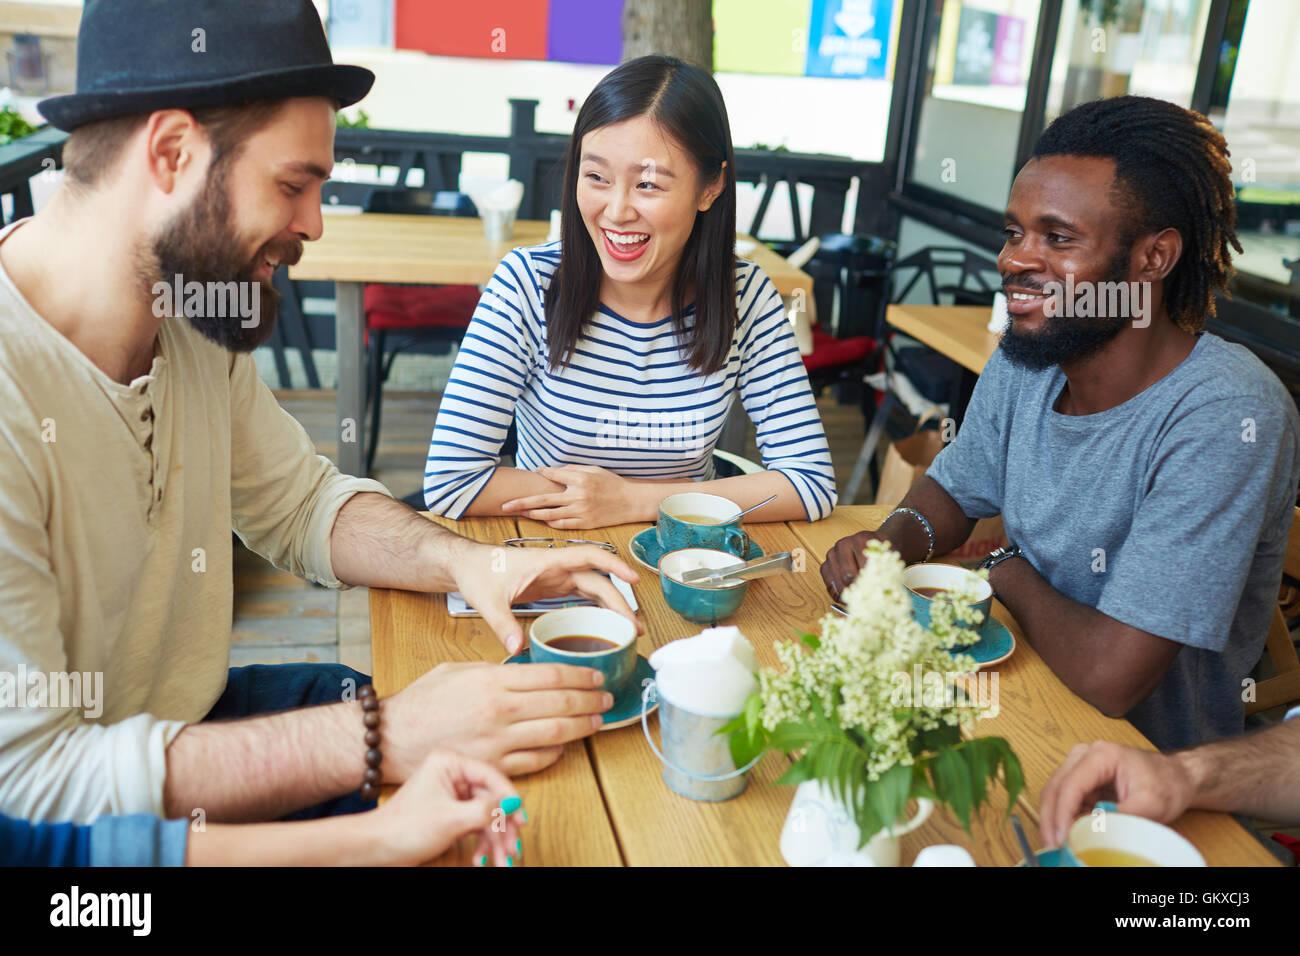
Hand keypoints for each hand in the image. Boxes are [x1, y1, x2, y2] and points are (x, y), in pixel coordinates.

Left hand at [370, 748, 522, 865]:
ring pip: (485, 816)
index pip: (492, 776)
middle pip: (491, 799)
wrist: (374, 848)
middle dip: (502, 828)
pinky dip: (480, 843)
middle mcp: (452, 775)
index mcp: (450, 763)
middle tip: (513, 849)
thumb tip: (513, 804)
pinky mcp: (449, 812)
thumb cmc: (404, 828)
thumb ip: (486, 810)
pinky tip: (480, 859)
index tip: (522, 821)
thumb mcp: (451, 819)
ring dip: (494, 841)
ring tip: (501, 862)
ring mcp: (451, 794)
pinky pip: (474, 825)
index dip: (510, 799)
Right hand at [384, 661, 614, 777]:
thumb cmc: (421, 703)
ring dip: (583, 727)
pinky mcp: (493, 767)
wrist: (391, 738)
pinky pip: (536, 761)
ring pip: (556, 734)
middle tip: (606, 696)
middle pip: (560, 704)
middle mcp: (499, 712)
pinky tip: (565, 744)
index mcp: (492, 681)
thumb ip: (494, 670)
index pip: (550, 675)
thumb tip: (524, 669)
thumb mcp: (457, 670)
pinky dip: (556, 752)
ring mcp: (498, 742)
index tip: (595, 675)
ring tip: (597, 720)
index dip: (580, 676)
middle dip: (590, 700)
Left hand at [453, 543, 640, 653]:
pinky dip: (597, 609)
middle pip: (598, 580)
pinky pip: (583, 596)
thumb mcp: (487, 600)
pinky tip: (606, 625)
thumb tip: (516, 648)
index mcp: (547, 561)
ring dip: (612, 607)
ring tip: (627, 630)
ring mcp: (556, 577)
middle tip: (633, 627)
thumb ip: (503, 624)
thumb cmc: (477, 572)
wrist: (467, 566)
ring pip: (594, 588)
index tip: (633, 579)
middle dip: (619, 601)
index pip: (589, 556)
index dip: (614, 565)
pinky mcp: (553, 587)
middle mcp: (557, 567)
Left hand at [501, 465, 645, 527]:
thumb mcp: (593, 470)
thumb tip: (551, 471)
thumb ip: (572, 470)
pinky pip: (562, 524)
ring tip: (519, 513)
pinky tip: (543, 519)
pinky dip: (550, 522)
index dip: (541, 473)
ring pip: (549, 515)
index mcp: (580, 479)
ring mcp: (580, 511)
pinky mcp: (585, 523)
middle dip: (521, 502)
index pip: (552, 475)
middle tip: (505, 505)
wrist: (631, 502)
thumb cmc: (612, 483)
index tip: (534, 471)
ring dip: (532, 515)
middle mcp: (578, 495)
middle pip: (543, 500)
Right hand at [820, 531, 884, 600]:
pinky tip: (850, 595)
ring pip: (838, 582)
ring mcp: (832, 554)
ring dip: (849, 594)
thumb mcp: (890, 555)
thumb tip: (884, 587)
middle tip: (869, 597)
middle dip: (859, 589)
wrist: (871, 545)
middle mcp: (843, 544)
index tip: (878, 591)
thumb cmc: (880, 552)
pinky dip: (839, 594)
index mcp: (860, 539)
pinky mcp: (825, 565)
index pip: (863, 565)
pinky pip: (829, 584)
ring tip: (861, 598)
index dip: (871, 582)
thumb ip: (889, 567)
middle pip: (848, 575)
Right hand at [1038, 741, 1195, 846]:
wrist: (1176, 777)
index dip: (1062, 813)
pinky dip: (1063, 819)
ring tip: (1058, 844)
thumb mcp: (1151, 803)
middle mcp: (1084, 756)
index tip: (1061, 838)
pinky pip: (1065, 800)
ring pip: (1055, 794)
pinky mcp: (1082, 780)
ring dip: (1053, 820)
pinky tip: (1067, 835)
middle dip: (1051, 819)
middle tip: (1053, 845)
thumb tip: (1094, 829)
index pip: (1071, 784)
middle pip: (1055, 787)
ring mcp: (1080, 766)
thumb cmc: (1167, 783)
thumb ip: (1121, 815)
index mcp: (1101, 754)